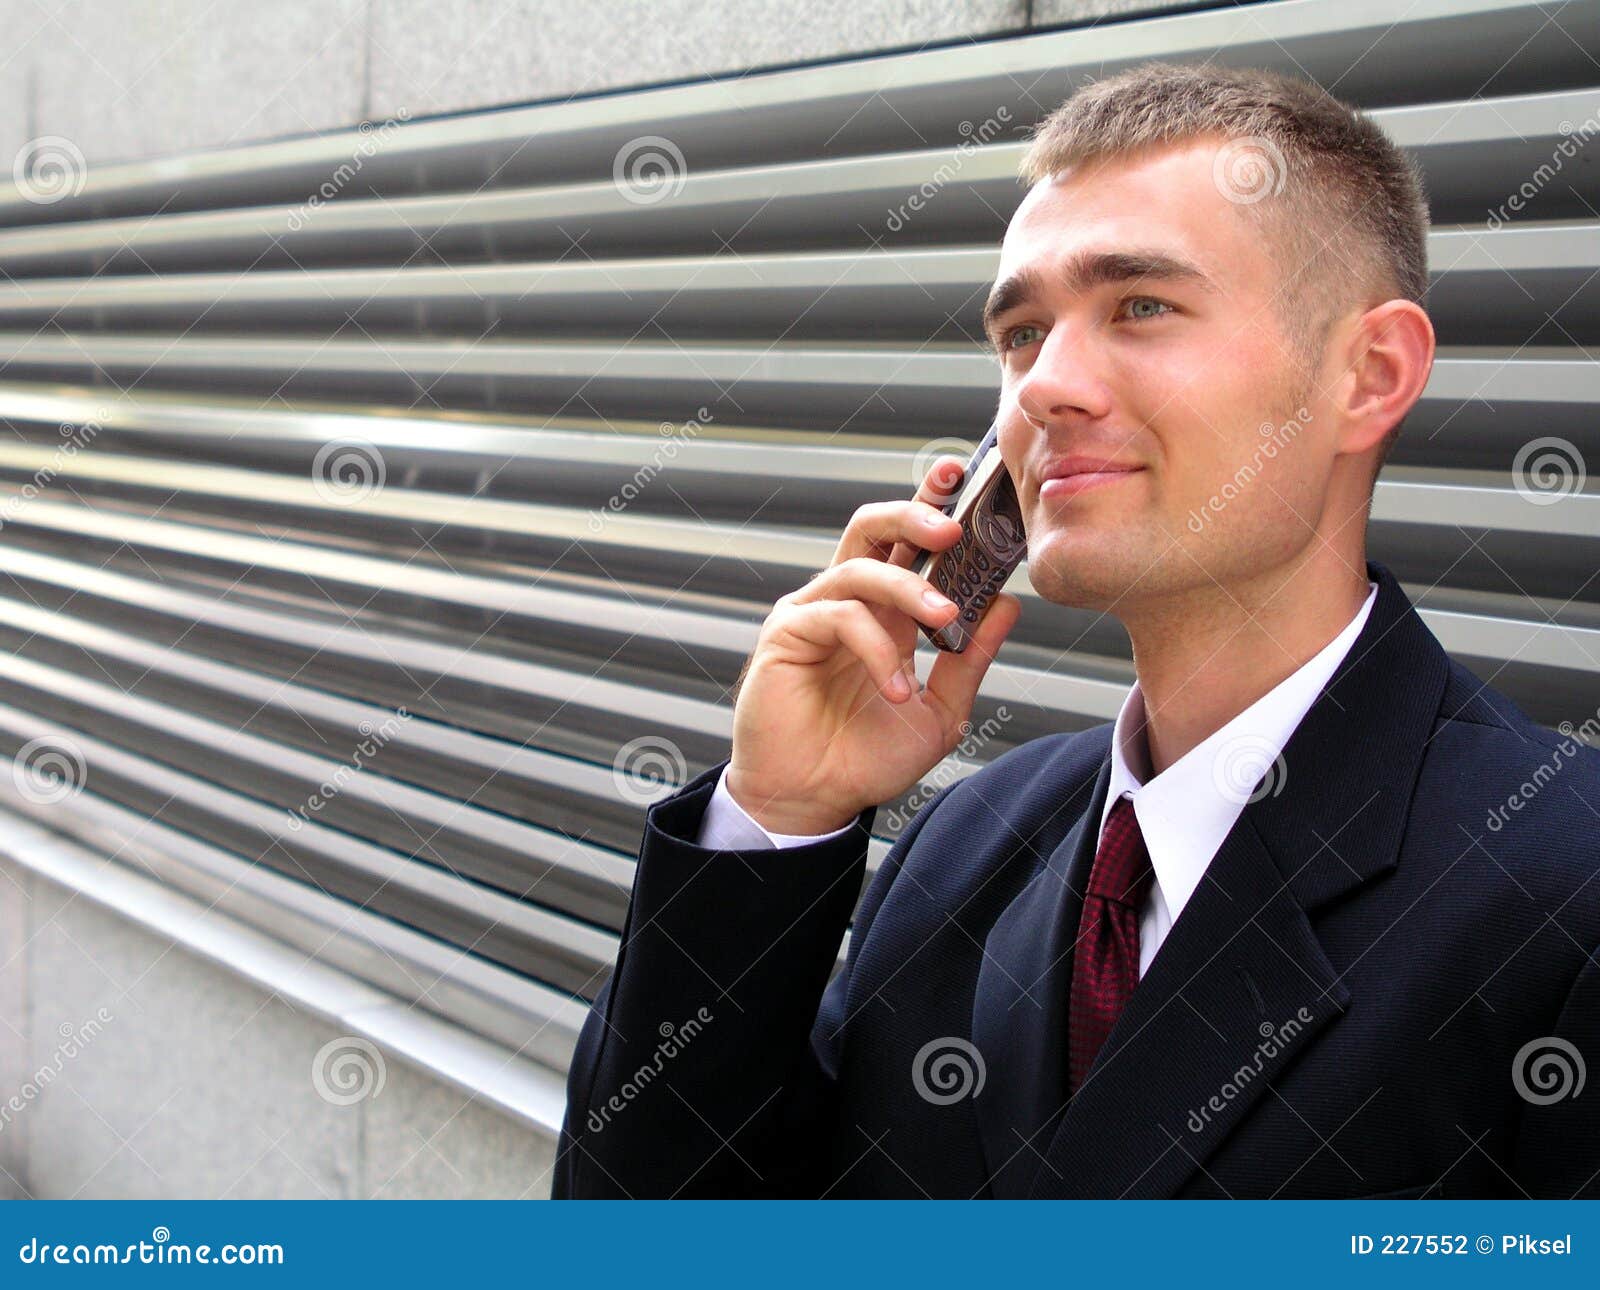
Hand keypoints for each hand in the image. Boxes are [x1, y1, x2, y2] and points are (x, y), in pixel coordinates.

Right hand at [725, 456, 1021, 834]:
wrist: (814, 802)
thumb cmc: (864, 759)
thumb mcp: (938, 711)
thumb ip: (970, 660)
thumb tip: (1007, 605)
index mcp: (884, 613)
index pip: (908, 544)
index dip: (933, 507)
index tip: (967, 479)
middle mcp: (848, 602)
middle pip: (873, 527)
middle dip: (914, 513)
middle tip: (954, 526)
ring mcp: (814, 614)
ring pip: (861, 568)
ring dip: (910, 589)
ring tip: (944, 620)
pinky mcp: (786, 634)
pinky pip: (839, 616)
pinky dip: (877, 648)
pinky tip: (896, 687)